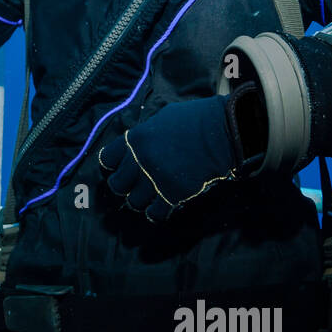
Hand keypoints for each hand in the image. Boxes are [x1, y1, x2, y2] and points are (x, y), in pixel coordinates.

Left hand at [97, 88, 256, 221]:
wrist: (224, 131)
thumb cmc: (196, 119)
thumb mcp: (163, 118)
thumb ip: (147, 133)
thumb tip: (138, 142)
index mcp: (136, 138)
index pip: (107, 159)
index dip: (112, 166)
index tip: (119, 169)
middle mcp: (140, 159)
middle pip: (117, 185)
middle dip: (124, 187)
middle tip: (133, 186)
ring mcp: (156, 178)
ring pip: (134, 202)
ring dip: (141, 201)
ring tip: (150, 197)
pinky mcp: (173, 193)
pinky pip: (155, 213)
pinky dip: (156, 213)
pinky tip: (160, 208)